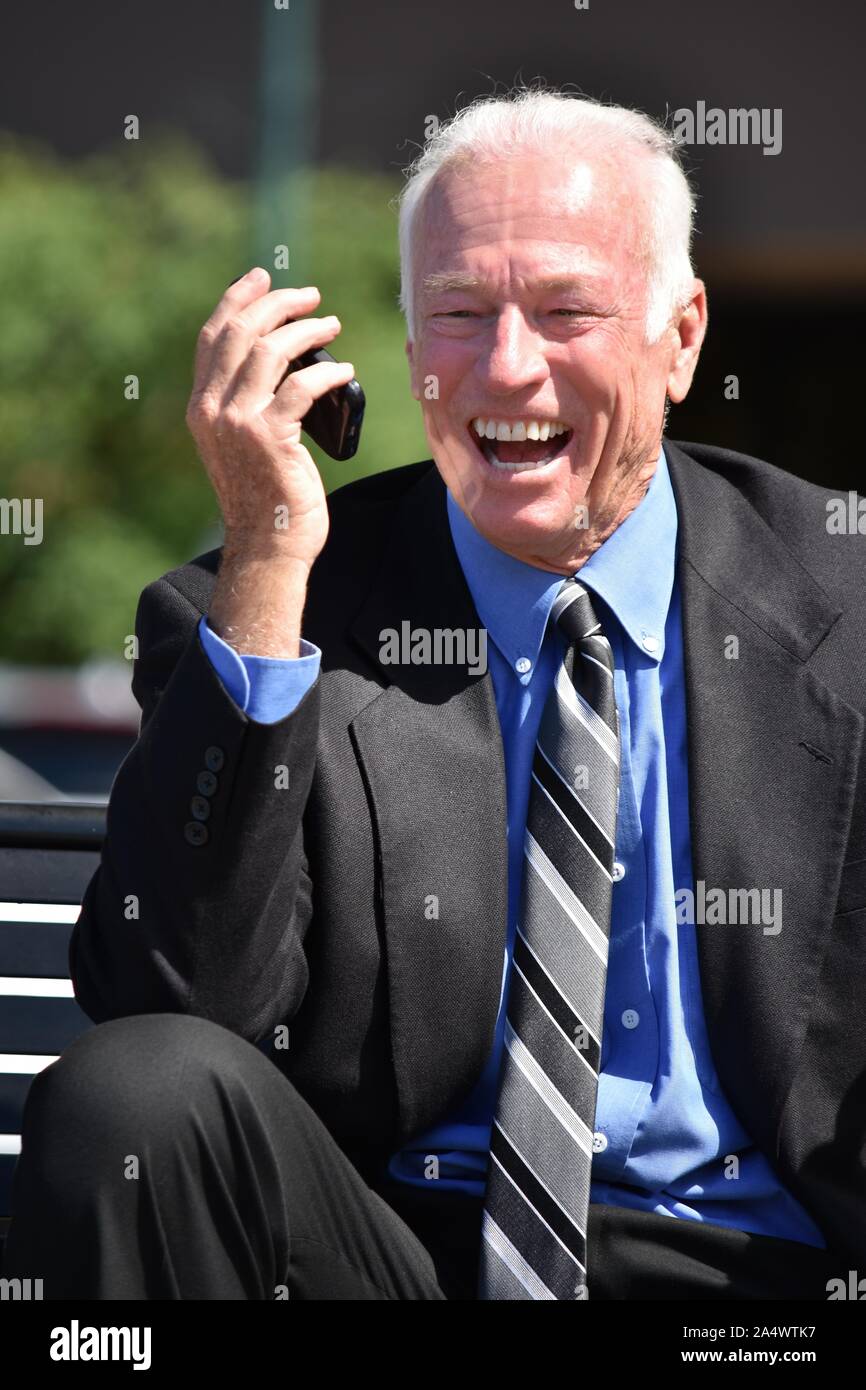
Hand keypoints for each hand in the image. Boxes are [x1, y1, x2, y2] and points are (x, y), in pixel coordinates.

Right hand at [185, 268, 353, 567]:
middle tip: (311, 296)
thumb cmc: (265, 497)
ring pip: (270, 350)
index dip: (237, 299)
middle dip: (277, 303)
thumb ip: (246, 404)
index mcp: (201, 407)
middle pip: (241, 332)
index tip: (262, 277)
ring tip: (331, 324)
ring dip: (306, 330)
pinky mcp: (270, 437)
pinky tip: (345, 370)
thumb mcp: (242, 444)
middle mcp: (212, 409)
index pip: (213, 336)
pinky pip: (302, 386)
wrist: (267, 545)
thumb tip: (284, 359)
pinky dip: (328, 373)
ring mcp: (238, 422)